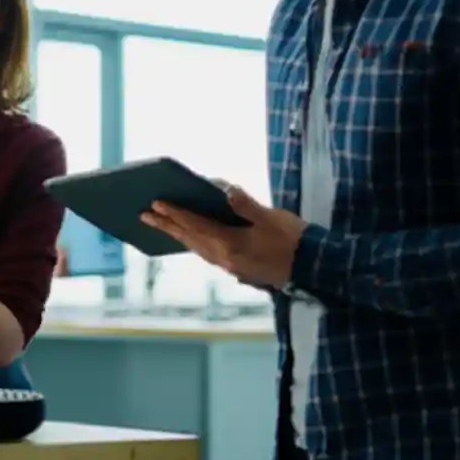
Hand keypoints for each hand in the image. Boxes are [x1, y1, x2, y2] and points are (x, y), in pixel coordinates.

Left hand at [140, 184, 306, 288]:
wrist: (314, 268)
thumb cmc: (295, 240)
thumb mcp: (272, 218)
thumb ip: (246, 205)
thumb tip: (226, 190)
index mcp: (230, 244)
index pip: (195, 226)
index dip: (175, 213)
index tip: (156, 204)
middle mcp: (224, 258)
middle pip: (189, 239)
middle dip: (166, 226)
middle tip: (144, 215)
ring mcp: (230, 266)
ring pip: (196, 248)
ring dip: (178, 235)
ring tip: (161, 225)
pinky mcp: (238, 269)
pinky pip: (207, 254)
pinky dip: (194, 243)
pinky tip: (191, 238)